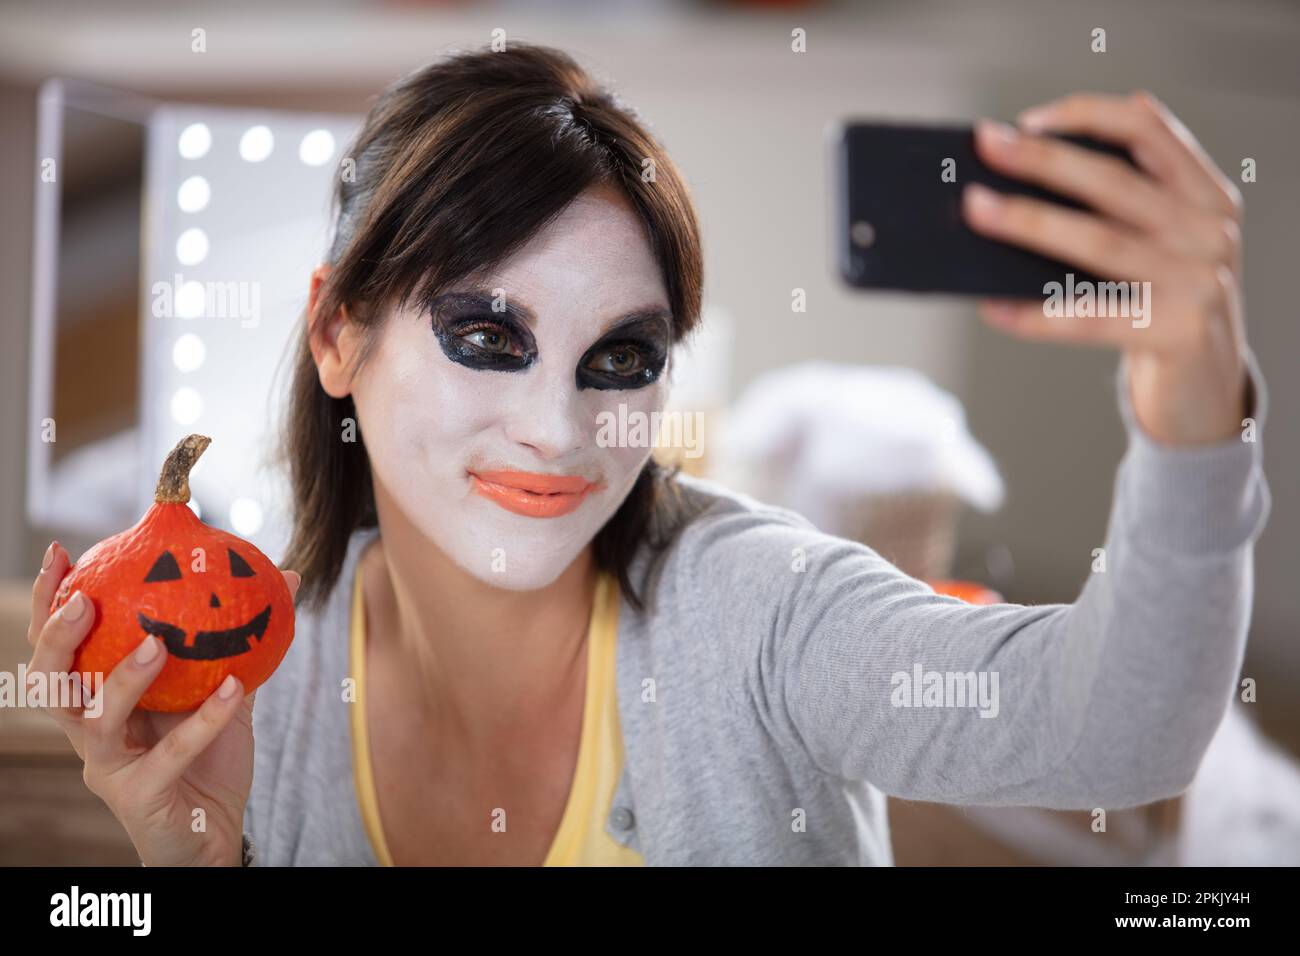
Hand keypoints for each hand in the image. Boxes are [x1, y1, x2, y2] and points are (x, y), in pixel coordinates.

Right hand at [26, 540, 300, 865]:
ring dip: (123, 679)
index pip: (61, 648)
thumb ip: (241, 640)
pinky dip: (204, 721)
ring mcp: (109, 768)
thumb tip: (287, 576)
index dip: (50, 602)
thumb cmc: (207, 761)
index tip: (60, 552)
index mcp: (99, 701)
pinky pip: (170, 756)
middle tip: (85, 600)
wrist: (213, 835)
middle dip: (57, 638)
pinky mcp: (140, 798)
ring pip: (95, 721)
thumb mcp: (226, 691)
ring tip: (156, 643)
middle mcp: (91, 734)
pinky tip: (235, 689)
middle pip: (49, 683)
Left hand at [962, 90, 1247, 445]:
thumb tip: (1015, 181)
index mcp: (1206, 195)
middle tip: (986, 146)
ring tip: (976, 211)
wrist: (1208, 387)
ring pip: (1099, 243)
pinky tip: (993, 306)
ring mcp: (1199, 282)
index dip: (1087, 116)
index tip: (1027, 121)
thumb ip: (1121, 206)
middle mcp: (1209, 231)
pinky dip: (1036, 313)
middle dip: (1044, 160)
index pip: (1149, 130)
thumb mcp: (1161, 245)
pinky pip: (1090, 318)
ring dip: (1030, 222)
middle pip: (1115, 182)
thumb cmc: (1164, 306)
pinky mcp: (1178, 333)